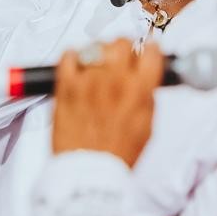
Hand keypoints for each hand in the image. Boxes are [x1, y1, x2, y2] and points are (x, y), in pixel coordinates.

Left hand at [52, 38, 164, 166]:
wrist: (89, 173)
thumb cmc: (118, 154)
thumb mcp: (147, 125)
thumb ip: (147, 96)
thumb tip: (147, 78)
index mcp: (140, 90)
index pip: (151, 51)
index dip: (149, 51)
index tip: (146, 54)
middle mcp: (115, 80)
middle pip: (121, 42)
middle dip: (124, 49)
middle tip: (121, 60)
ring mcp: (88, 81)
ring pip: (96, 46)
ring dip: (99, 53)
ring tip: (98, 66)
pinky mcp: (66, 86)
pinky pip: (68, 56)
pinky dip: (73, 57)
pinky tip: (77, 67)